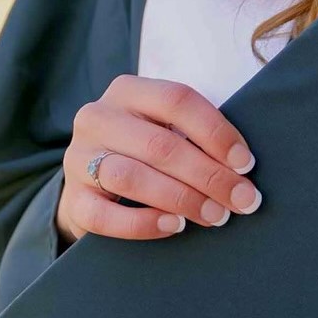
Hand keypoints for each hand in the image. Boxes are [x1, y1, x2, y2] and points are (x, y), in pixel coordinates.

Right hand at [56, 75, 257, 243]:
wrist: (91, 184)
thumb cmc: (144, 151)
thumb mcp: (165, 128)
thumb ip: (196, 138)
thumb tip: (242, 170)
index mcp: (128, 91)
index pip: (177, 100)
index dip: (216, 132)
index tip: (246, 163)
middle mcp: (98, 118)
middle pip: (159, 145)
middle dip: (209, 175)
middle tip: (242, 199)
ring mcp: (78, 158)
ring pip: (131, 178)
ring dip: (181, 199)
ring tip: (215, 215)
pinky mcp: (72, 198)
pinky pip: (105, 216)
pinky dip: (144, 224)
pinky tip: (175, 226)